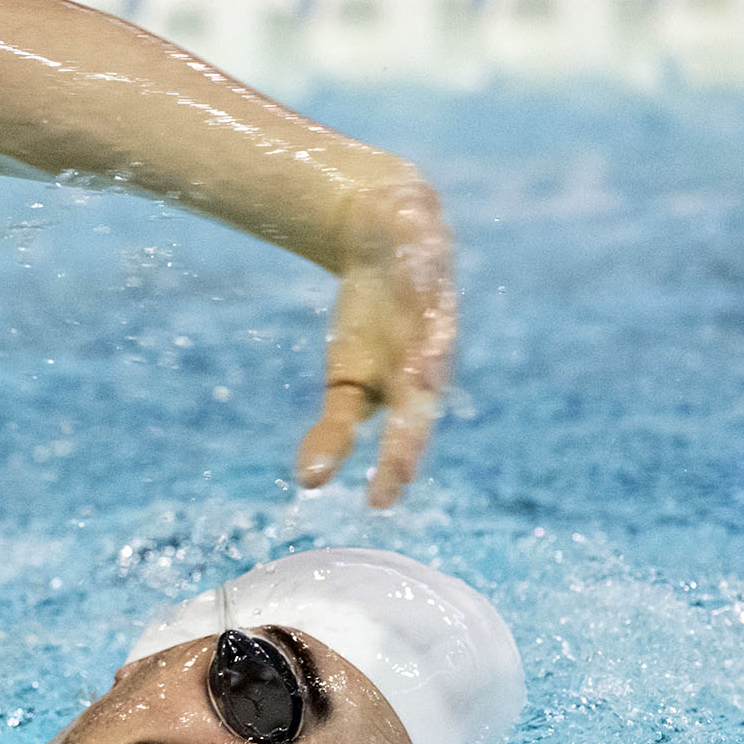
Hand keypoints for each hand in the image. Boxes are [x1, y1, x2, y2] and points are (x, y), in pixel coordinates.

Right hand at [295, 179, 456, 507]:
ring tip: (422, 375)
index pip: (408, 434)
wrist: (384, 241)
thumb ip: (335, 431)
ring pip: (436, 330)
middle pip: (426, 392)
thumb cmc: (371, 327)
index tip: (377, 502)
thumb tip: (307, 483)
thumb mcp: (346, 382)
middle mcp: (433, 352)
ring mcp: (435, 303)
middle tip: (403, 463)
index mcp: (415, 389)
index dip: (395, 463)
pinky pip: (426, 264)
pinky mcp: (429, 252)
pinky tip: (411, 277)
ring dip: (432, 351)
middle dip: (415, 423)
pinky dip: (419, 273)